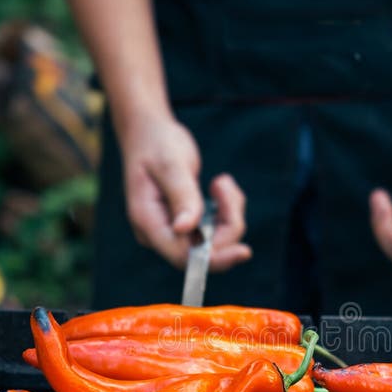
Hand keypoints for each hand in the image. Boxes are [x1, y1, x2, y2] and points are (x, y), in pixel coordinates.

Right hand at [121, 113, 251, 270]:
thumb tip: (185, 228)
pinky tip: (219, 185)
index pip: (183, 256)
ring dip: (229, 212)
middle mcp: (158, 233)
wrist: (149, 133)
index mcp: (147, 221)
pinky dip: (227, 209)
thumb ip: (181, 195)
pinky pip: (217, 229)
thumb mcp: (170, 163)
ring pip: (216, 241)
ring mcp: (173, 231)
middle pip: (204, 251)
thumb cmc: (156, 143)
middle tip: (223, 184)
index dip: (215, 257)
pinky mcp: (187, 225)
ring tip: (220, 181)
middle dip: (227, 224)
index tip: (244, 251)